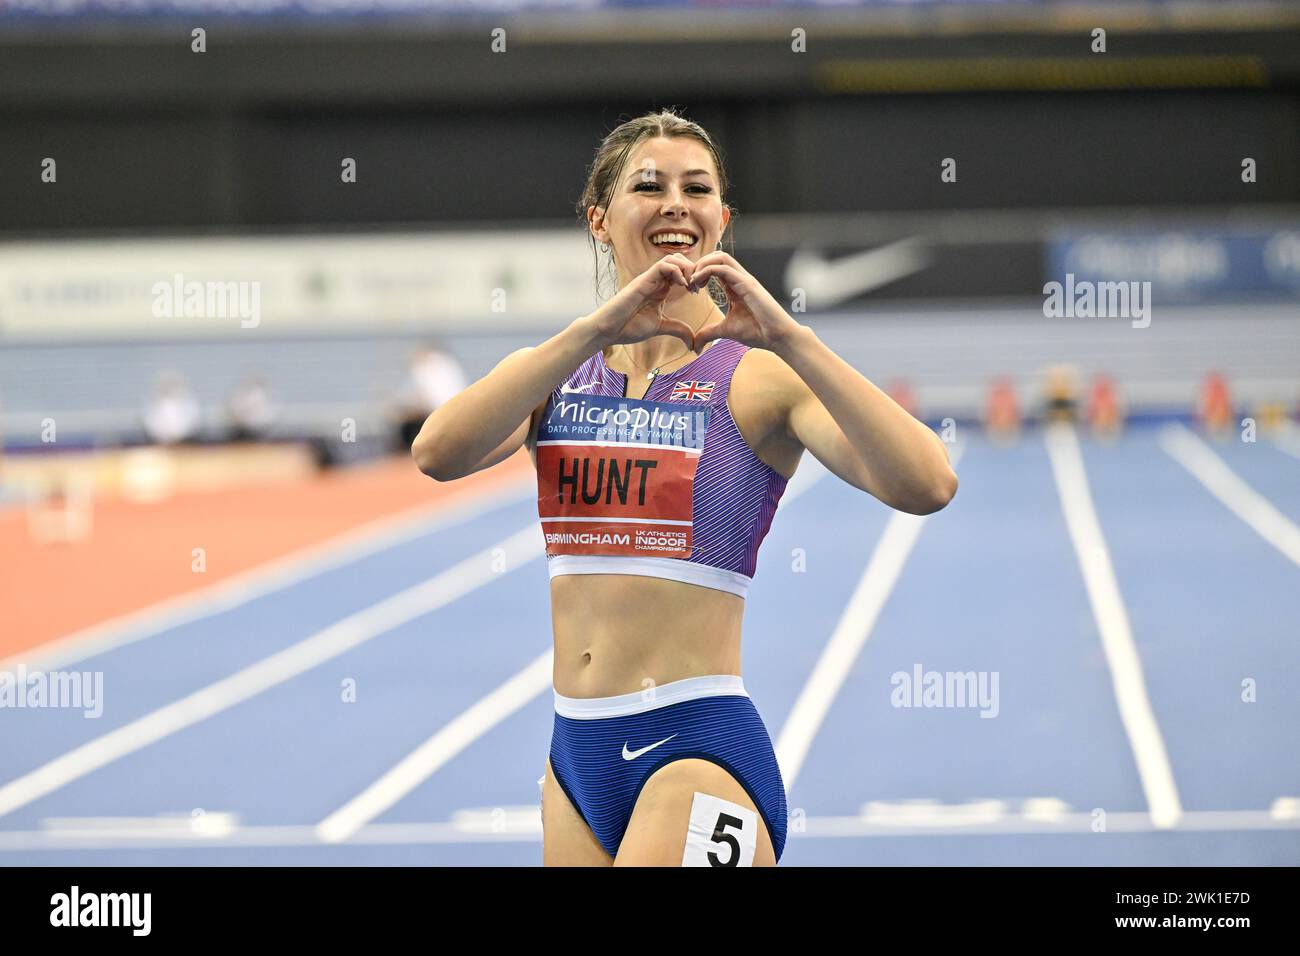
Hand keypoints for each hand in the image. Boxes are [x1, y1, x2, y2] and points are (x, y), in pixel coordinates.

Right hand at [582, 253, 698, 351]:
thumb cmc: (629, 327)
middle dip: (693, 270)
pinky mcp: (643, 280)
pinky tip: (682, 284)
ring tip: (690, 285)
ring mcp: (649, 279)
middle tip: (697, 287)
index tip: (697, 292)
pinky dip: (676, 271)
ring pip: (672, 258)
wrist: (609, 330)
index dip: (694, 277)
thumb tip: (694, 343)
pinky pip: (663, 265)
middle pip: (679, 260)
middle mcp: (656, 280)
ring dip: (686, 268)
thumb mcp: (661, 327)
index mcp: (661, 288)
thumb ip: (678, 330)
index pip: (681, 270)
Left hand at [686, 251, 803, 351]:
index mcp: (734, 285)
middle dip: (698, 265)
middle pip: (716, 256)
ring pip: (720, 257)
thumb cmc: (757, 331)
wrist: (777, 337)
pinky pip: (723, 268)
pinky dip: (707, 271)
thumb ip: (709, 333)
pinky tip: (698, 284)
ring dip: (702, 265)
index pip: (714, 267)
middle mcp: (739, 278)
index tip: (690, 289)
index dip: (699, 274)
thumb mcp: (726, 331)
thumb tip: (695, 345)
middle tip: (689, 283)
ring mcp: (744, 279)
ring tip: (693, 282)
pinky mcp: (746, 283)